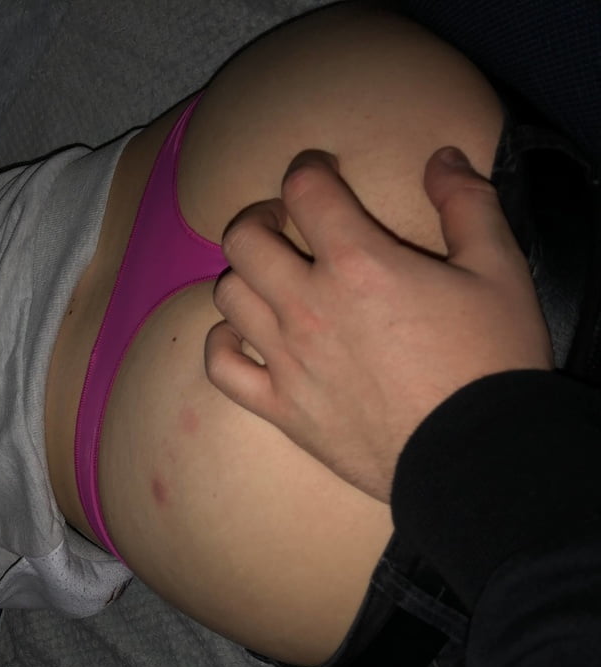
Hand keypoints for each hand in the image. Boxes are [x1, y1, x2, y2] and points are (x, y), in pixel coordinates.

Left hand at [205, 147, 553, 501]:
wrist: (477, 455)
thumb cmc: (492, 361)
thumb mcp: (499, 269)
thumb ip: (467, 203)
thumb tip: (443, 157)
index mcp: (358, 263)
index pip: (305, 189)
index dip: (308, 168)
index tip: (320, 172)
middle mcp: (308, 305)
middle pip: (243, 239)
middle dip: (259, 216)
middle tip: (284, 223)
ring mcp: (286, 359)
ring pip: (227, 296)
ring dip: (243, 276)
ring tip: (269, 279)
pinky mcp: (280, 408)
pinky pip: (221, 367)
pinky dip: (223, 344)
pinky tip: (246, 336)